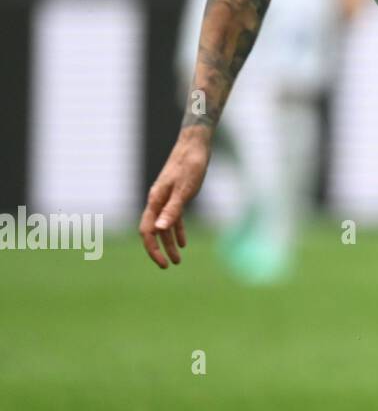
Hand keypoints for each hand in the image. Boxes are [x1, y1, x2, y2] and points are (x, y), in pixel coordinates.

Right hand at [139, 129, 210, 267]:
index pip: (148, 231)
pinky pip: (174, 217)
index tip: (162, 263)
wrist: (195, 144)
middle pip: (154, 231)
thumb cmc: (190, 165)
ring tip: (178, 259)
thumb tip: (160, 230)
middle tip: (168, 266)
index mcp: (156, 200)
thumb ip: (173, 209)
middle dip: (159, 250)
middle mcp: (157, 201)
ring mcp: (166, 198)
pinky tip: (183, 242)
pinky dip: (177, 230)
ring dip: (170, 243)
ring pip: (165, 226)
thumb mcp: (185, 189)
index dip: (153, 249)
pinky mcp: (177, 194)